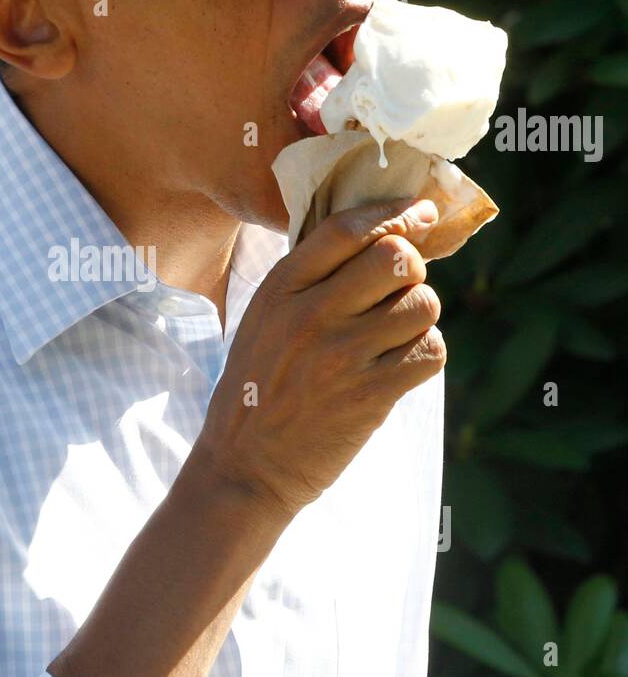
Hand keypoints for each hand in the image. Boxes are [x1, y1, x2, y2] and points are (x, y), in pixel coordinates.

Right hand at [194, 196, 444, 521]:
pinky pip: (430, 351)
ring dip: (420, 315)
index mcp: (280, 289)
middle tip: (399, 289)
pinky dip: (425, 353)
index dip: (392, 212)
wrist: (246, 465)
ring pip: (423, 303)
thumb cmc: (258, 385)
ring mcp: (341, 356)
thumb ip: (309, 276)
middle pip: (396, 257)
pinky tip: (401, 364)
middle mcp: (310, 315)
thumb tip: (381, 230)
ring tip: (396, 333)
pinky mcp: (371, 395)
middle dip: (411, 268)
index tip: (418, 211)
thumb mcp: (264, 318)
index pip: (346, 228)